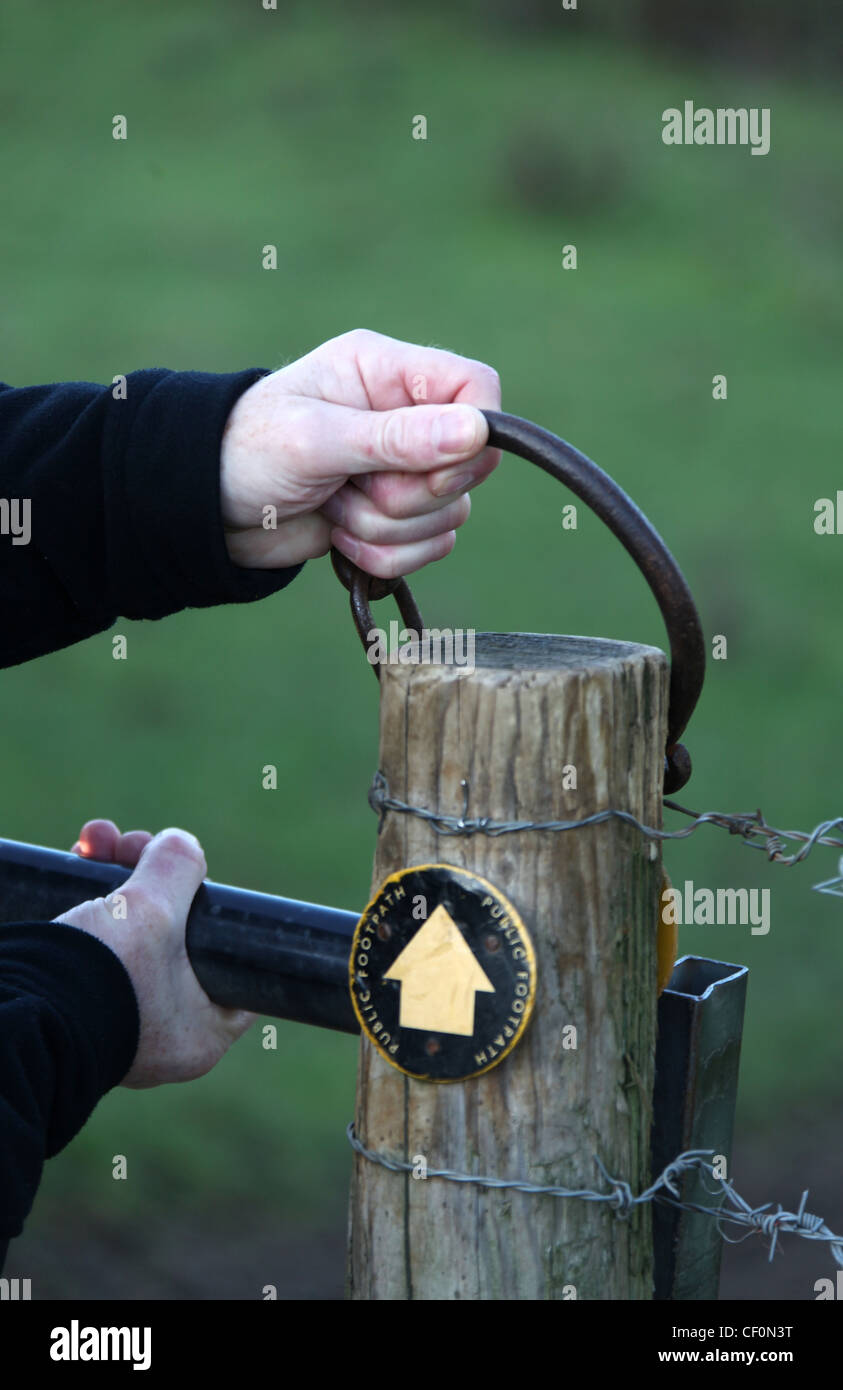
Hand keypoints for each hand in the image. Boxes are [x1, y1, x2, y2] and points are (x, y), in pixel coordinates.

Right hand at [57, 820, 254, 1088]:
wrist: (17, 1013)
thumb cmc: (102, 975)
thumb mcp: (155, 909)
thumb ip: (180, 868)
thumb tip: (181, 846)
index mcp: (201, 1032)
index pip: (232, 966)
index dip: (218, 912)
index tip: (195, 877)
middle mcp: (163, 1032)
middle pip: (175, 933)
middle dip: (150, 876)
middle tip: (132, 844)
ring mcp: (120, 1017)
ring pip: (131, 931)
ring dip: (115, 876)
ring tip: (95, 840)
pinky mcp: (80, 1000)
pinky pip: (97, 944)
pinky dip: (90, 902)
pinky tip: (78, 858)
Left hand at [219, 328, 500, 576]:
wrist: (206, 512)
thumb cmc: (246, 452)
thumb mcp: (317, 440)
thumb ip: (396, 437)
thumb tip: (478, 432)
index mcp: (387, 372)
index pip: (477, 389)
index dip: (472, 436)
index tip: (430, 468)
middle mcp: (404, 416)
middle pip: (468, 466)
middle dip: (409, 496)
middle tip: (352, 486)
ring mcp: (402, 470)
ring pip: (449, 516)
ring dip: (387, 530)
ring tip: (334, 509)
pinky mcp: (395, 518)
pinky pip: (430, 548)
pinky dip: (385, 556)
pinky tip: (339, 539)